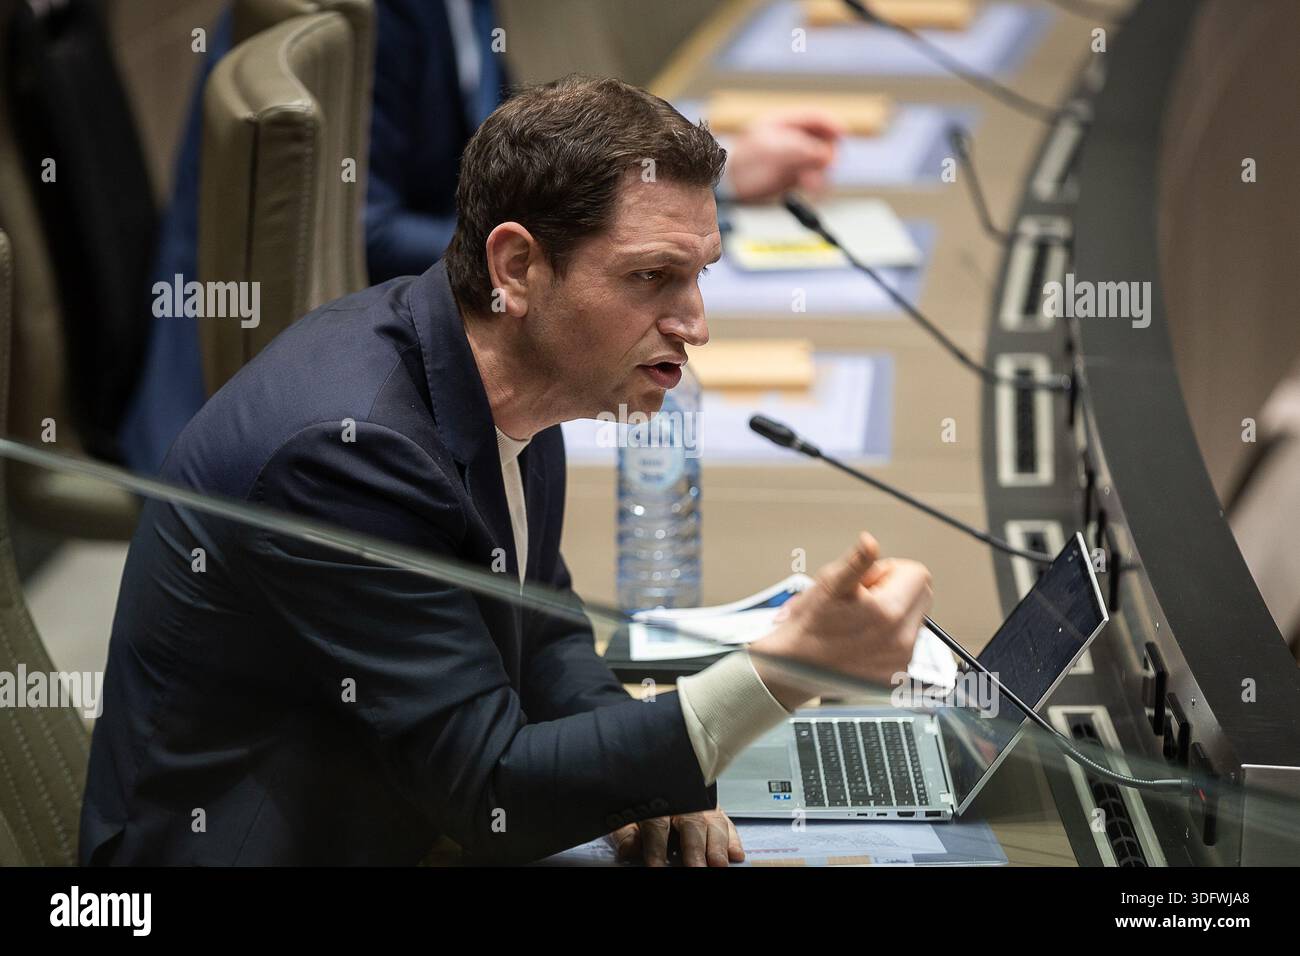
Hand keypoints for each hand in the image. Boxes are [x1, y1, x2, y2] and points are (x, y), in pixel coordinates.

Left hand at [609, 806, 744, 866]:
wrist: (654, 775)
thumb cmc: (640, 804)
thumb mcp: (625, 816)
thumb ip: (626, 834)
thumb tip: (629, 851)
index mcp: (656, 804)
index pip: (657, 826)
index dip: (656, 848)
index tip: (656, 867)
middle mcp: (683, 804)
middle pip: (691, 825)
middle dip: (695, 849)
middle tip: (697, 869)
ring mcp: (702, 806)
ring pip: (714, 823)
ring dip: (718, 845)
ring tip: (719, 865)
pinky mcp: (716, 810)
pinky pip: (728, 823)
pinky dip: (734, 839)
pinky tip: (736, 855)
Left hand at [724, 110, 844, 201]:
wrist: (728, 191)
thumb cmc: (742, 166)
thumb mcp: (770, 152)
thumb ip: (798, 150)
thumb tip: (825, 155)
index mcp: (781, 124)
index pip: (814, 118)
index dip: (830, 124)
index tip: (842, 133)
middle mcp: (791, 139)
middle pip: (823, 140)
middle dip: (827, 153)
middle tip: (827, 166)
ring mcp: (793, 158)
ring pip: (821, 162)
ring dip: (821, 172)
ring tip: (811, 184)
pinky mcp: (794, 177)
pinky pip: (815, 178)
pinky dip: (816, 183)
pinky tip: (809, 189)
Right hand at [750, 532, 932, 708]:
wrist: (793, 668)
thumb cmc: (807, 625)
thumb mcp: (828, 584)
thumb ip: (857, 561)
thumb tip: (870, 542)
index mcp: (889, 613)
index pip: (918, 574)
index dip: (890, 572)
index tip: (868, 583)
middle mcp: (902, 641)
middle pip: (922, 595)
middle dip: (897, 590)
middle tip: (863, 600)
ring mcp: (900, 661)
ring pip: (914, 618)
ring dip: (894, 614)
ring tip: (860, 622)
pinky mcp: (896, 675)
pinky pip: (906, 642)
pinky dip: (890, 636)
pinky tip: (863, 639)